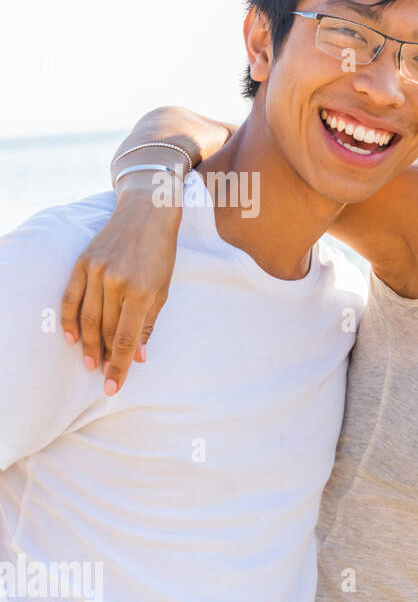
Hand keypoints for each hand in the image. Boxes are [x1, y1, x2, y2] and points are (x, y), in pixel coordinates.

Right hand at [61, 176, 178, 394]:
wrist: (146, 214)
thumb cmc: (160, 255)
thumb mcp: (163, 290)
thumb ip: (148, 323)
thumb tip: (138, 356)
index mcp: (142, 292)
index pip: (127, 339)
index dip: (120, 366)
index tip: (113, 387)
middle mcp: (116, 283)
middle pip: (105, 331)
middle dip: (105, 357)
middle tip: (103, 375)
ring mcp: (97, 272)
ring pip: (87, 319)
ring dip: (88, 345)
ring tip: (90, 363)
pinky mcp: (83, 263)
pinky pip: (70, 298)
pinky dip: (70, 320)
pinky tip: (72, 338)